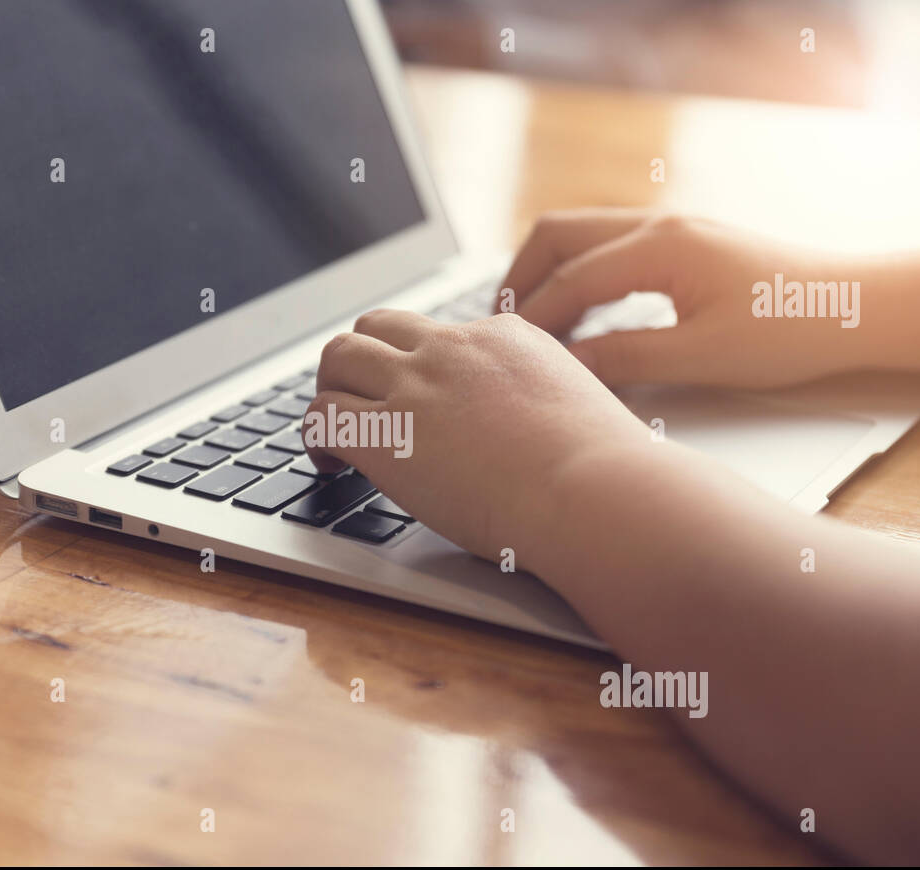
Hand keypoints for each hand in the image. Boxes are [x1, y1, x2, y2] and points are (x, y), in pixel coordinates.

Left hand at [306, 310, 647, 565]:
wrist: (593, 492)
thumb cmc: (604, 472)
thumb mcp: (582, 407)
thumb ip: (547, 403)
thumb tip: (540, 430)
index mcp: (504, 337)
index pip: (441, 335)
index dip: (421, 368)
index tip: (422, 402)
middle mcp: (453, 350)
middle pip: (377, 327)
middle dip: (360, 360)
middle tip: (360, 400)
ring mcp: (416, 387)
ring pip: (338, 357)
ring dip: (329, 390)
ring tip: (333, 429)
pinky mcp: (386, 434)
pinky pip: (322, 416)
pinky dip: (315, 437)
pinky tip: (329, 463)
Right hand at [498, 209, 919, 386]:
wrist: (858, 307)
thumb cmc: (792, 329)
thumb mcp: (701, 356)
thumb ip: (625, 357)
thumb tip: (566, 368)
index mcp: (662, 246)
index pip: (571, 279)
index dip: (533, 319)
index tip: (507, 353)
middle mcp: (661, 224)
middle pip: (559, 233)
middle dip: (521, 277)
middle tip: (499, 326)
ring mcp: (672, 227)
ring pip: (581, 233)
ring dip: (548, 272)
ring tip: (529, 324)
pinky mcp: (683, 243)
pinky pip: (609, 247)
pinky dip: (579, 275)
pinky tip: (579, 317)